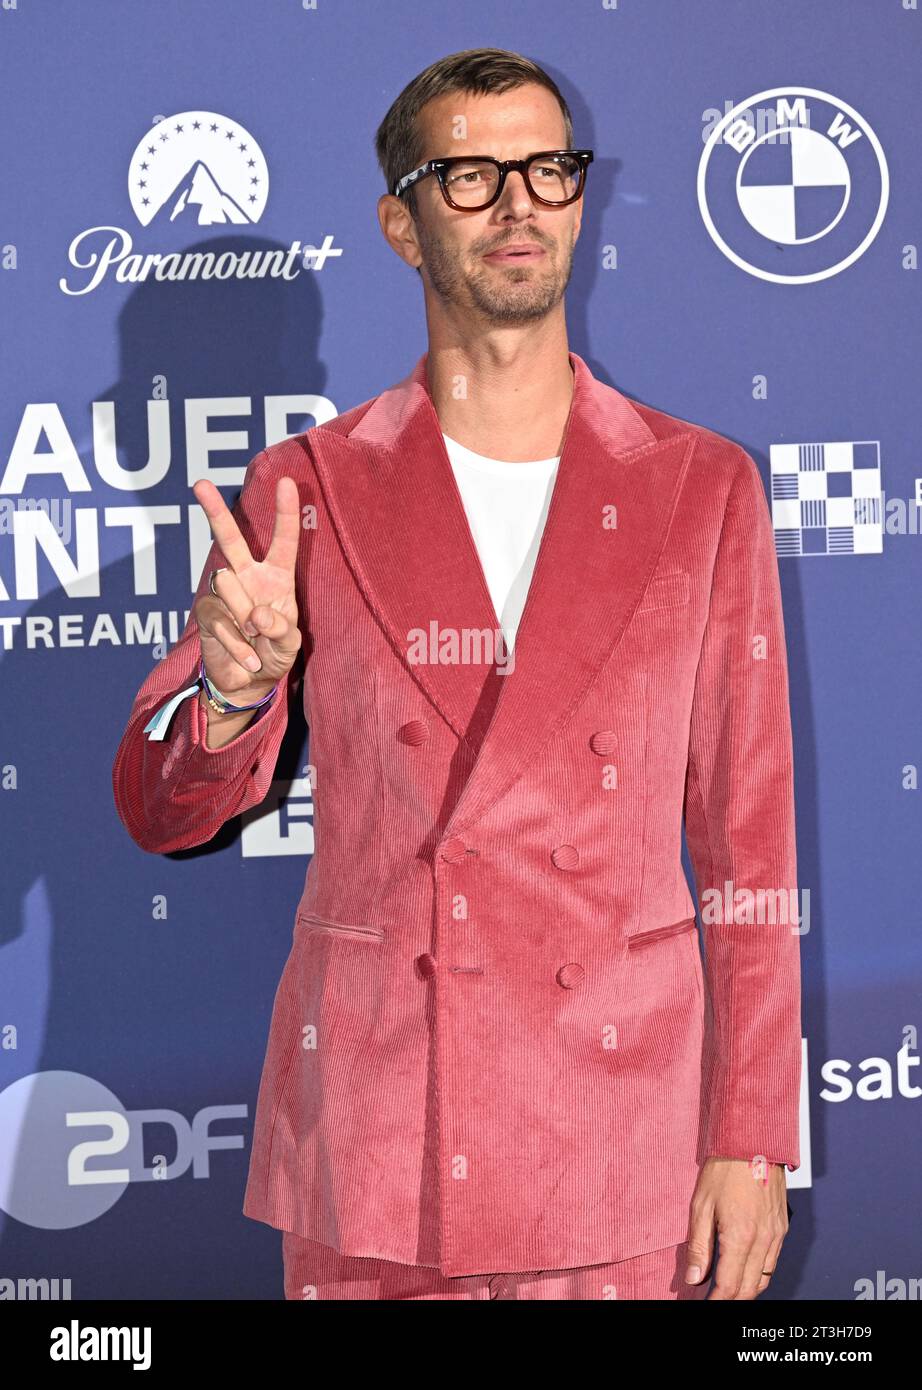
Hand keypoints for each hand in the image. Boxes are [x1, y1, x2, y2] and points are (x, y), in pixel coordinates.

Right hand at [191, 474, 301, 702]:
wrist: (247, 682)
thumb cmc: (275, 654)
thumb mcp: (290, 645)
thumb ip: (281, 630)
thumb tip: (256, 615)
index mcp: (277, 577)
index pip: (283, 541)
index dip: (285, 513)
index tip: (287, 482)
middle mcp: (248, 577)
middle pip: (230, 538)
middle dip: (215, 511)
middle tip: (199, 483)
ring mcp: (224, 592)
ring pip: (227, 583)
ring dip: (244, 616)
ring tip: (255, 639)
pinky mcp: (206, 612)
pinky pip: (219, 619)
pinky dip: (237, 643)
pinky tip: (248, 658)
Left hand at [684, 1157, 789, 1299]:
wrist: (753, 1140)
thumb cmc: (724, 1167)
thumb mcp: (701, 1204)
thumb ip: (698, 1245)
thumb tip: (694, 1277)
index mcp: (740, 1236)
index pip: (728, 1286)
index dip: (715, 1301)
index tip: (705, 1304)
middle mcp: (763, 1239)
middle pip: (748, 1289)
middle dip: (731, 1299)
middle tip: (713, 1299)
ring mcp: (776, 1234)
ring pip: (763, 1279)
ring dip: (746, 1290)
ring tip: (726, 1290)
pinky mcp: (782, 1227)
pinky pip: (772, 1262)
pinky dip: (759, 1273)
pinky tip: (744, 1269)